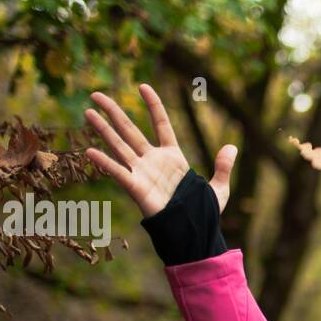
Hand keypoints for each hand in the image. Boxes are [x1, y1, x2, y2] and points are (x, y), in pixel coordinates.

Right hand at [83, 83, 236, 216]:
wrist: (192, 234)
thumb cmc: (202, 213)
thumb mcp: (219, 189)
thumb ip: (223, 167)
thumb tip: (232, 147)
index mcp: (173, 157)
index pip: (161, 124)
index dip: (153, 105)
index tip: (143, 86)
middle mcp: (153, 161)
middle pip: (130, 130)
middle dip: (113, 112)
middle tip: (95, 94)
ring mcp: (142, 172)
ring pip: (119, 145)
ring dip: (103, 130)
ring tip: (87, 111)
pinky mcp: (136, 188)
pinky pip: (118, 172)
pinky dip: (105, 163)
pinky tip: (90, 152)